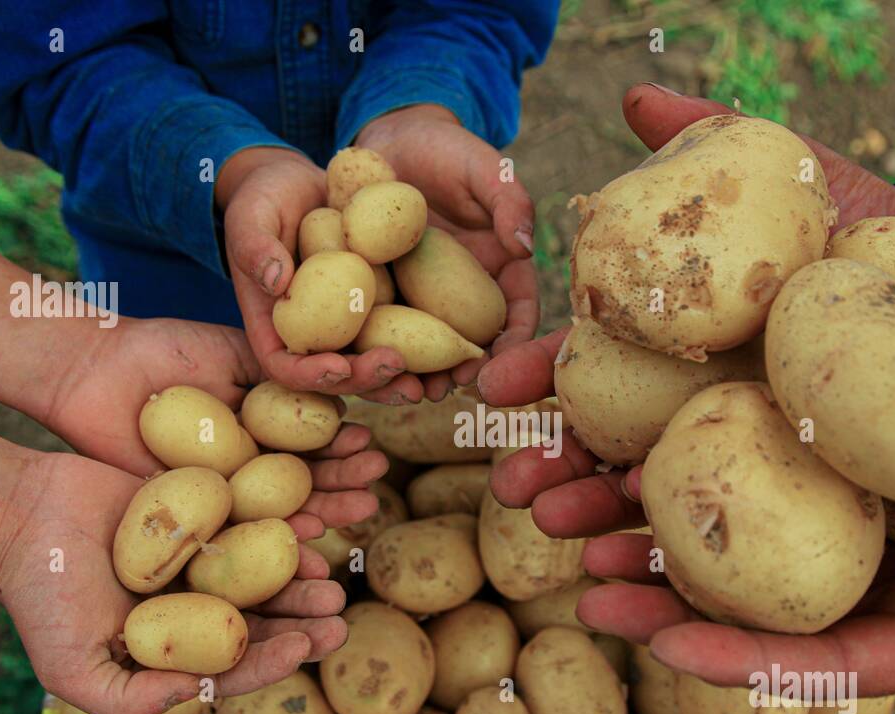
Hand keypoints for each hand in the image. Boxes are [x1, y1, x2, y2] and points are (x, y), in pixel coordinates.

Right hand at [0, 451, 350, 713]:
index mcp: (174, 652)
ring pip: (266, 576)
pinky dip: (281, 529)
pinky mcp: (205, 514)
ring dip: (302, 581)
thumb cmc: (40, 597)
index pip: (232, 667)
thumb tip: (197, 700)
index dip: (270, 662)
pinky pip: (252, 524)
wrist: (21, 516)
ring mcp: (203, 561)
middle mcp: (196, 610)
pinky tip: (309, 531)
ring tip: (332, 579)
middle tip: (338, 618)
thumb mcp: (71, 668)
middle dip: (303, 623)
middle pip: (263, 622)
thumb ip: (129, 700)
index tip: (301, 649)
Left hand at [42, 313, 387, 536]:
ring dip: (326, 514)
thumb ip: (283, 372)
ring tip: (361, 510)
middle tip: (377, 483)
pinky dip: (275, 540)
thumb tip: (341, 393)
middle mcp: (245, 467)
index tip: (373, 444)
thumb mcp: (234, 350)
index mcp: (258, 431)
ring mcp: (220, 495)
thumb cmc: (161, 353)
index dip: (343, 448)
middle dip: (345, 485)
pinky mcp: (192, 519)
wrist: (94, 372)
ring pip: (280, 513)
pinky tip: (311, 539)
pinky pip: (239, 535)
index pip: (311, 446)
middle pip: (305, 484)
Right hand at [216, 146, 417, 401]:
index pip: (284, 365)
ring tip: (430, 383)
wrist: (306, 188)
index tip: (338, 366)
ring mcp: (347, 328)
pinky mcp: (378, 312)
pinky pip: (399, 336)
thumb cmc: (266, 200)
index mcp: (274, 326)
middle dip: (367, 381)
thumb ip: (254, 246)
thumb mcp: (251, 216)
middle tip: (397, 369)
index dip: (309, 374)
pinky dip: (424, 350)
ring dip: (399, 379)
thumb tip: (276, 281)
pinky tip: (451, 352)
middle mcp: (312, 336)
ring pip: (371, 366)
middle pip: (336, 377)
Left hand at [356, 105, 539, 400]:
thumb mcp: (484, 167)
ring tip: (415, 391)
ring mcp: (421, 301)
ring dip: (423, 374)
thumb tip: (525, 247)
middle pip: (472, 345)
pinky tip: (369, 366)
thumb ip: (509, 201)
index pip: (516, 313)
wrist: (388, 142)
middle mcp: (462, 295)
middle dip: (467, 372)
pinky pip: (384, 331)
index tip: (502, 360)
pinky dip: (380, 352)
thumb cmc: (447, 150)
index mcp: (499, 270)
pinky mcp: (382, 298)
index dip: (514, 342)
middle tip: (456, 386)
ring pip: (428, 348)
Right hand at [479, 82, 894, 536]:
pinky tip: (644, 588)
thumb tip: (633, 99)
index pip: (602, 365)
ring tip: (557, 533)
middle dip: (557, 468)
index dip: (544, 376)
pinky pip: (745, 546)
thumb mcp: (795, 175)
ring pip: (666, 502)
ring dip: (602, 522)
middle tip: (509, 487)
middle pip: (618, 446)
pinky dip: (690, 572)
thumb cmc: (872, 228)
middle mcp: (711, 406)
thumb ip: (711, 137)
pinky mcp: (809, 504)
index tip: (492, 391)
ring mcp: (757, 458)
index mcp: (692, 343)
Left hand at [574, 390, 894, 694]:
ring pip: (751, 543)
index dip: (751, 660)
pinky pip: (775, 475)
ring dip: (666, 531)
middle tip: (582, 584)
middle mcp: (880, 587)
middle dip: (671, 602)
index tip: (669, 645)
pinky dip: (714, 465)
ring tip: (580, 515)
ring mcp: (861, 533)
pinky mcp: (854, 476)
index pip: (833, 662)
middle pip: (763, 608)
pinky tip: (646, 442)